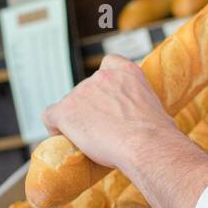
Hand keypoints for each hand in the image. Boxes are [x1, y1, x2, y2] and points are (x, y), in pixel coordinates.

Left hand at [41, 54, 179, 170]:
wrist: (146, 144)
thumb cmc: (157, 135)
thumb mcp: (157, 109)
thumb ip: (141, 106)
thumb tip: (143, 121)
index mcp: (127, 71)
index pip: (109, 63)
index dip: (105, 83)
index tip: (108, 98)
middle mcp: (102, 76)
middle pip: (87, 89)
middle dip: (91, 107)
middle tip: (102, 129)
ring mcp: (81, 91)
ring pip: (70, 105)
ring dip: (77, 120)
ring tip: (91, 140)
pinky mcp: (66, 110)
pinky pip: (50, 116)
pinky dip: (55, 128)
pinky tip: (66, 139)